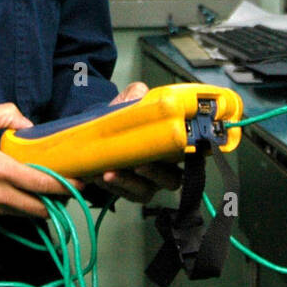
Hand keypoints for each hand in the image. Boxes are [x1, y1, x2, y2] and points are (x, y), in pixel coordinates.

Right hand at [0, 103, 80, 219]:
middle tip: (69, 190)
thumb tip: (29, 126)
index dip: (64, 185)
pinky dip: (24, 209)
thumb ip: (7, 114)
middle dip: (58, 201)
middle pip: (40, 208)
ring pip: (27, 215)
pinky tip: (28, 197)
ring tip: (52, 194)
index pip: (40, 183)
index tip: (80, 182)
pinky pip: (11, 216)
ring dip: (42, 207)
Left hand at [92, 82, 183, 203]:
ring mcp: (148, 184)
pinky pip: (125, 195)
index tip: (178, 150)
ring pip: (147, 190)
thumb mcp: (128, 106)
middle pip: (172, 180)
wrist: (98, 138)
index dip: (188, 155)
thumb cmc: (122, 125)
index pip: (187, 154)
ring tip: (112, 172)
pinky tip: (100, 176)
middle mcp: (165, 169)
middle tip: (141, 166)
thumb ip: (136, 97)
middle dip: (156, 174)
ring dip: (129, 183)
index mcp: (171, 148)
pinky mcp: (130, 193)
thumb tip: (140, 91)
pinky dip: (113, 186)